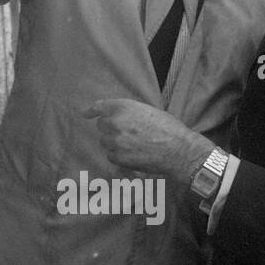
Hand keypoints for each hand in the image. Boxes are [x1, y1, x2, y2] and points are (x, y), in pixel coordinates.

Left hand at [85, 98, 213, 180]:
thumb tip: (118, 117)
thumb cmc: (169, 128)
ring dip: (114, 143)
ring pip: (105, 142)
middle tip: (127, 133)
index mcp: (123, 107)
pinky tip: (133, 154)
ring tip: (134, 145)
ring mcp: (115, 141)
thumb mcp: (148, 111)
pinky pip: (111, 155)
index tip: (85, 114)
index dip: (91, 110)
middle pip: (101, 126)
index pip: (100, 107)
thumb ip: (129, 112)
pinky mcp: (118, 157)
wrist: (179, 150)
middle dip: (110, 128)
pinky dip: (118, 156)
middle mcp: (115, 122)